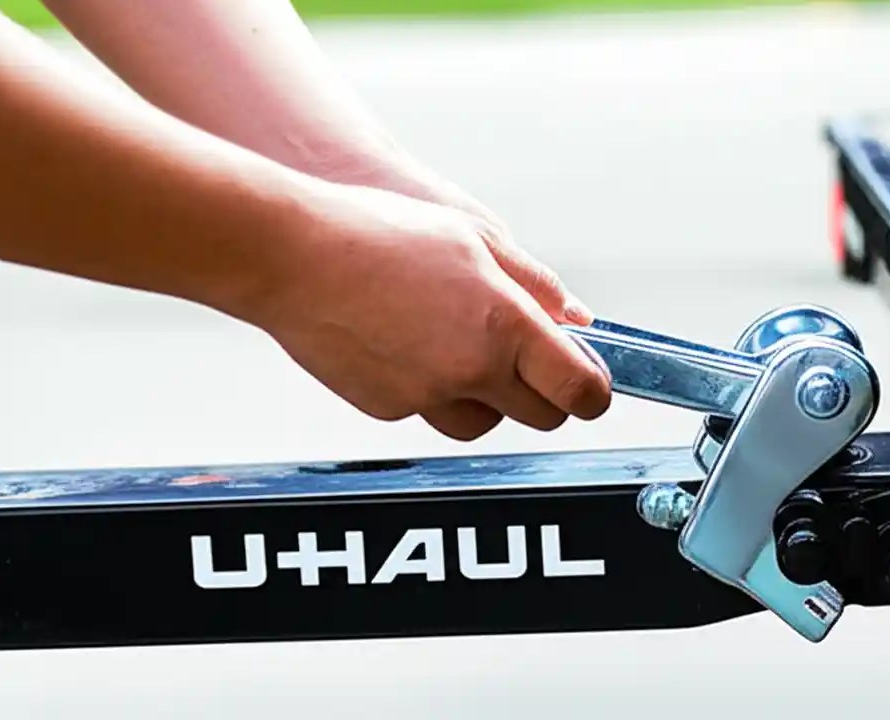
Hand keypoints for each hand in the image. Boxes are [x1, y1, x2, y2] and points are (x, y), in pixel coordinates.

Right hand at [234, 180, 612, 440]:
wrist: (294, 255)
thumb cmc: (378, 233)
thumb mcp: (476, 237)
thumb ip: (536, 283)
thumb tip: (575, 317)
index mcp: (504, 325)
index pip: (579, 390)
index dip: (595, 392)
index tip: (592, 383)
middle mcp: (470, 370)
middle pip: (541, 417)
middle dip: (546, 393)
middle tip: (531, 360)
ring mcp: (426, 396)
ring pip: (484, 423)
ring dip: (488, 397)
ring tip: (461, 345)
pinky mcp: (387, 409)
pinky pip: (430, 412)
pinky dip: (434, 390)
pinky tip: (410, 343)